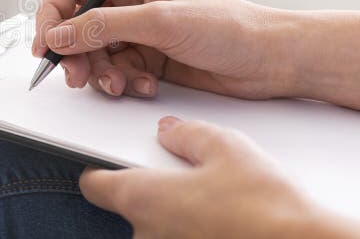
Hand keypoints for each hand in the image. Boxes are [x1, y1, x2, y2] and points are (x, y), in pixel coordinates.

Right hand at [32, 0, 294, 98]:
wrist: (269, 60)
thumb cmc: (229, 26)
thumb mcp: (160, 21)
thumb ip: (104, 27)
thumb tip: (59, 34)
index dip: (51, 14)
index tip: (45, 44)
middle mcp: (129, 3)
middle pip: (76, 26)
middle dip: (75, 53)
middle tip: (78, 76)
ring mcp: (137, 33)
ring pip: (93, 54)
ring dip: (101, 73)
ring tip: (120, 85)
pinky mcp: (146, 60)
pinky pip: (115, 73)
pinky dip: (123, 83)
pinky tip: (146, 85)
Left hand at [79, 117, 359, 238]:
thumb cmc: (265, 206)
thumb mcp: (226, 147)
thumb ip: (188, 134)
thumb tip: (170, 131)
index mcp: (142, 198)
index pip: (93, 183)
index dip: (97, 166)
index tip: (106, 155)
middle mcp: (146, 233)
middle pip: (130, 203)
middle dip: (150, 184)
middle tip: (181, 168)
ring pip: (158, 223)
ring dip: (174, 208)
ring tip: (212, 192)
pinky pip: (181, 236)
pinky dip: (193, 225)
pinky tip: (223, 215)